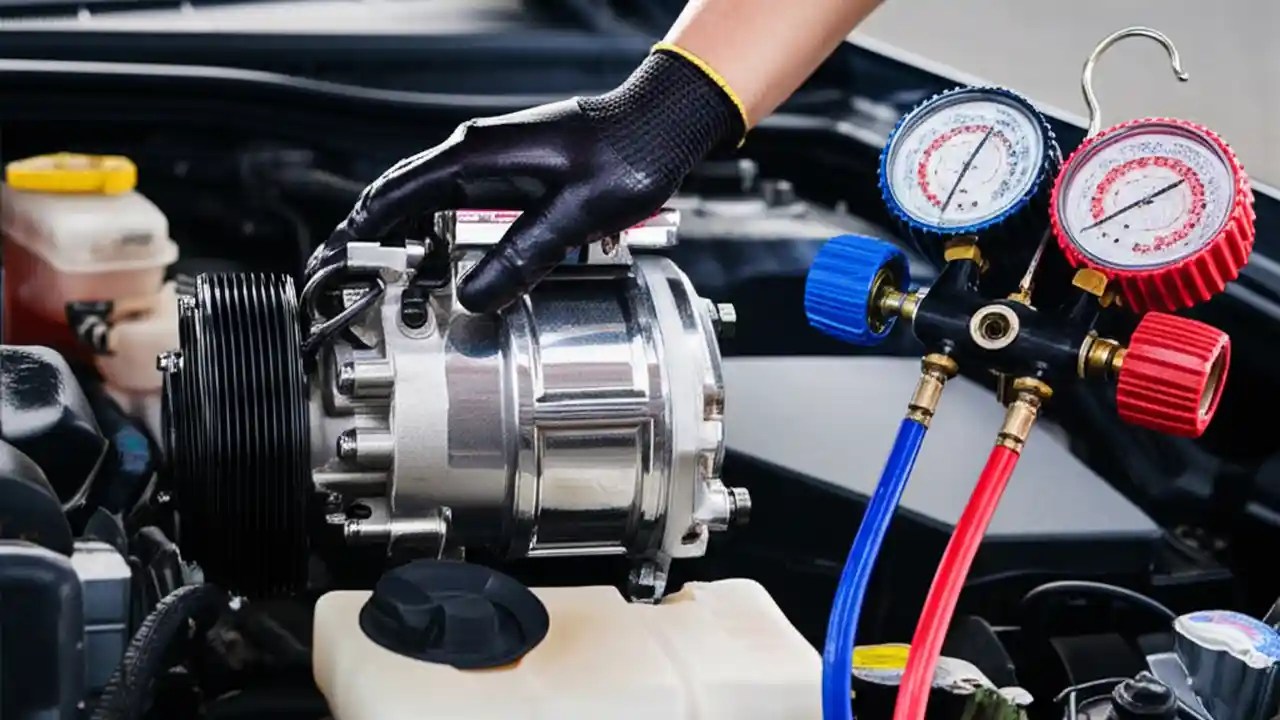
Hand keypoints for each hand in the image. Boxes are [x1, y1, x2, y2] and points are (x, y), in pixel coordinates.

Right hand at [317, 49, 743, 312]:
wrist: (661, 125)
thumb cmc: (627, 154)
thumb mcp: (575, 215)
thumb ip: (523, 256)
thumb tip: (474, 296)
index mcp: (476, 156)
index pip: (395, 194)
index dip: (358, 232)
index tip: (330, 262)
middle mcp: (476, 156)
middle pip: (403, 199)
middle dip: (372, 242)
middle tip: (345, 281)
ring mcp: (494, 166)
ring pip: (434, 208)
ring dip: (412, 246)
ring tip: (392, 289)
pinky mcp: (515, 179)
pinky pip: (467, 212)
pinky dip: (450, 241)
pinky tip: (451, 271)